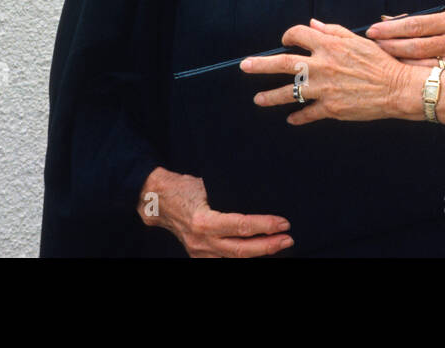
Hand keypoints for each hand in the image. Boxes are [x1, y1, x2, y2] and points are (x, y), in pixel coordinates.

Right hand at [136, 166, 292, 257]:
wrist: (157, 201)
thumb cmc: (182, 187)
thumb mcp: (205, 185)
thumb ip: (228, 194)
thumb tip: (256, 191)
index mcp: (203, 221)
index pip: (241, 227)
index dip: (264, 226)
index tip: (282, 223)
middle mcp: (202, 240)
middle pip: (242, 250)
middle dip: (268, 245)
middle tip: (288, 238)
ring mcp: (199, 251)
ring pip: (235, 259)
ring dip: (259, 252)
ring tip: (278, 245)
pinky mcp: (199, 255)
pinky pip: (225, 259)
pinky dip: (243, 257)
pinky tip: (258, 251)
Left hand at [242, 19, 419, 125]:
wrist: (397, 88)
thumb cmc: (380, 62)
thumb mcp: (357, 40)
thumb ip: (332, 31)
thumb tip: (313, 24)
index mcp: (328, 45)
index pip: (298, 34)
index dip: (288, 36)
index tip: (285, 41)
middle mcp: (322, 66)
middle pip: (283, 64)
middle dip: (260, 65)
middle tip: (245, 66)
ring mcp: (324, 89)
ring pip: (289, 93)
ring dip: (270, 96)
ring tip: (258, 99)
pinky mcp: (330, 108)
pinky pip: (308, 114)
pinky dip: (298, 117)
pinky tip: (291, 119)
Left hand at [364, 9, 444, 67]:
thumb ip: (427, 21)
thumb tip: (392, 21)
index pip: (414, 24)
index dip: (390, 29)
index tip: (372, 29)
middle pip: (412, 45)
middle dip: (387, 45)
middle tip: (370, 45)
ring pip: (417, 65)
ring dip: (395, 62)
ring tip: (379, 60)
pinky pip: (429, 78)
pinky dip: (410, 75)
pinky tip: (398, 74)